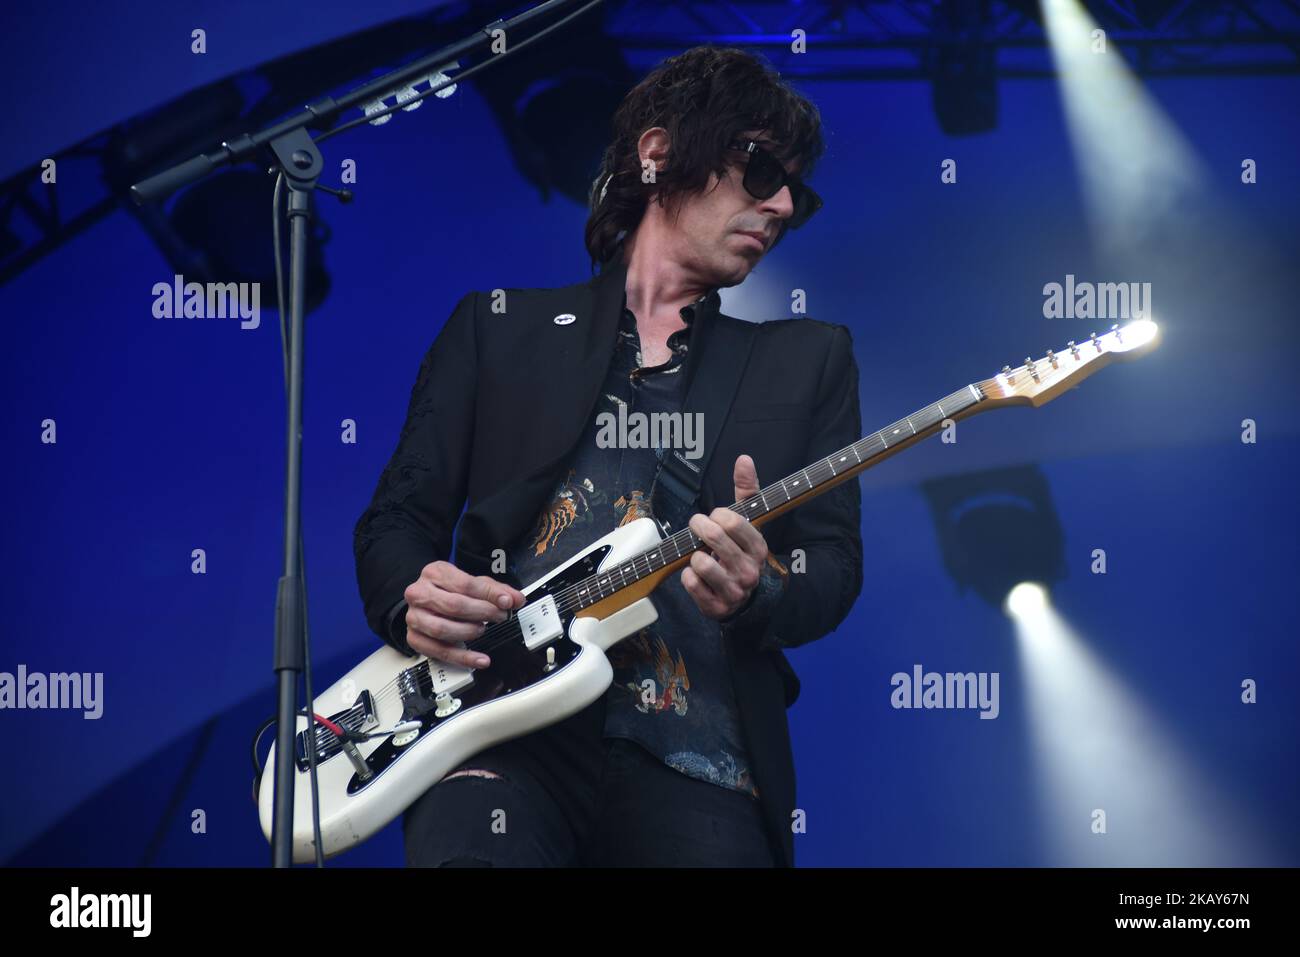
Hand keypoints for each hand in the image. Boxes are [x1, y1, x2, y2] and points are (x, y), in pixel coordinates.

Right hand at [403, 561, 524, 668]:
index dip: (489, 595)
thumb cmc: (449, 590)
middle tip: (500, 616)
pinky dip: (462, 658)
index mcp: (435, 573)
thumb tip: (515, 599)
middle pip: (454, 606)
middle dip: (483, 613)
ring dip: (469, 632)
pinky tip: (479, 659)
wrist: (424, 600)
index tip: (507, 602)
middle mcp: (419, 594)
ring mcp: (414, 617)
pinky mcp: (414, 638)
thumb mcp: (472, 583)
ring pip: (442, 629)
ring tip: (482, 629)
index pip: (465, 584)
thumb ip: (495, 590)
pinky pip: (439, 652)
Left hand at [682, 453, 768, 619]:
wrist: (745, 597)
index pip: (732, 521)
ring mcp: (734, 591)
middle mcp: (749, 570)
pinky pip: (691, 583)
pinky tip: (697, 575)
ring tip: (700, 556)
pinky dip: (688, 576)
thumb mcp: (748, 522)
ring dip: (693, 555)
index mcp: (758, 547)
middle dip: (698, 527)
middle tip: (697, 527)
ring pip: (700, 562)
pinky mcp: (716, 607)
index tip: (715, 518)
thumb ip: (747, 490)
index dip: (716, 515)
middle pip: (713, 537)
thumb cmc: (742, 551)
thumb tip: (744, 459)